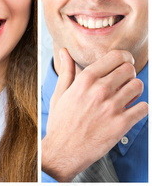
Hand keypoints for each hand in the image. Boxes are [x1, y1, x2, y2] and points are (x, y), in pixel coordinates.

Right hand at [41, 49, 147, 181]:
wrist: (63, 151)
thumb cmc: (61, 123)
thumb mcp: (60, 94)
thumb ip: (66, 71)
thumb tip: (64, 52)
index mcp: (84, 80)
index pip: (116, 57)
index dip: (124, 58)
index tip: (124, 63)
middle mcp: (99, 91)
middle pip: (130, 69)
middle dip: (129, 74)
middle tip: (124, 83)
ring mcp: (112, 107)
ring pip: (139, 86)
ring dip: (135, 91)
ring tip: (126, 98)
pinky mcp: (122, 123)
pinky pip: (144, 107)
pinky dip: (140, 109)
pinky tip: (129, 112)